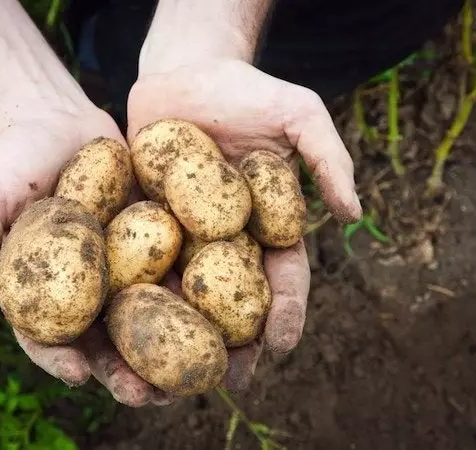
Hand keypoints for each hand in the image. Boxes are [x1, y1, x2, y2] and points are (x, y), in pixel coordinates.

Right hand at [0, 106, 169, 405]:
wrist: (58, 119)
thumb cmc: (12, 160)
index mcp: (45, 290)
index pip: (50, 337)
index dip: (63, 360)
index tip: (81, 375)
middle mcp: (87, 287)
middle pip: (106, 340)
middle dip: (126, 373)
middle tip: (148, 396)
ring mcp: (124, 267)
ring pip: (148, 317)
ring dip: (169, 351)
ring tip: (191, 376)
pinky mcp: (154, 241)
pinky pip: (175, 270)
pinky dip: (195, 297)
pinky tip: (218, 317)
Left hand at [127, 59, 361, 389]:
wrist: (182, 71)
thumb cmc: (245, 90)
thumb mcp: (298, 113)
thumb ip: (328, 158)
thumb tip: (353, 214)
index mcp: (265, 224)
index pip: (281, 275)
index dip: (284, 310)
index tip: (280, 343)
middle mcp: (223, 239)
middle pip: (231, 298)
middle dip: (233, 340)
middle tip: (229, 378)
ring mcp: (179, 235)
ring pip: (181, 292)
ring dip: (180, 334)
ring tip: (174, 372)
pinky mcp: (139, 223)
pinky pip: (135, 262)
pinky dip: (131, 294)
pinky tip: (122, 326)